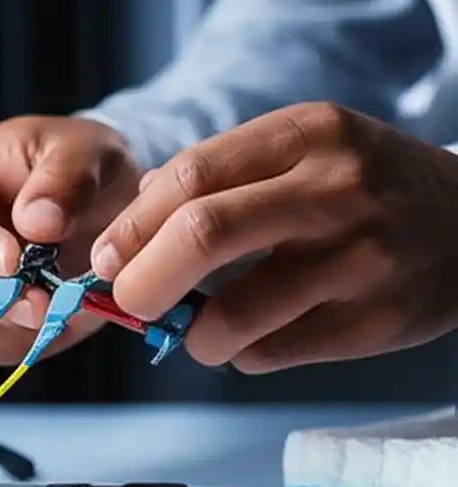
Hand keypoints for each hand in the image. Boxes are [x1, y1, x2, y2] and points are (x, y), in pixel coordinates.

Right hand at [0, 116, 140, 364]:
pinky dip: (29, 341)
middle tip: (38, 302)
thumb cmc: (83, 159)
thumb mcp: (84, 149)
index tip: (13, 258)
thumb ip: (64, 178)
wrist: (112, 195)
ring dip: (6, 324)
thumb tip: (34, 223)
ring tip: (57, 312)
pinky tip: (64, 320)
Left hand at [90, 102, 457, 372]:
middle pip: (204, 234)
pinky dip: (242, 353)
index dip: (132, 225)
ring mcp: (364, 257)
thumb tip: (130, 225)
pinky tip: (248, 339)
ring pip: (237, 311)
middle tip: (127, 299)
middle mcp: (337, 189)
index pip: (189, 176)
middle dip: (143, 278)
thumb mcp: (300, 146)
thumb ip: (217, 172)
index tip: (106, 256)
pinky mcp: (380, 320)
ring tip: (192, 332)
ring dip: (192, 334)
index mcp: (306, 133)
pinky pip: (277, 351)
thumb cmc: (360, 182)